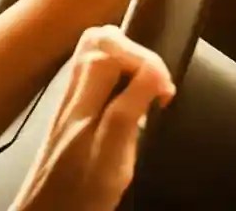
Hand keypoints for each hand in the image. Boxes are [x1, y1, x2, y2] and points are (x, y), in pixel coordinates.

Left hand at [12, 26, 174, 210]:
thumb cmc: (79, 195)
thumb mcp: (113, 160)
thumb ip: (128, 114)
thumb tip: (153, 74)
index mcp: (81, 105)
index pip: (107, 50)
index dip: (145, 61)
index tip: (165, 89)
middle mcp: (72, 94)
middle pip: (98, 40)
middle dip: (135, 50)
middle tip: (157, 83)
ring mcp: (70, 100)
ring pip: (95, 54)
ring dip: (128, 61)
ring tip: (149, 89)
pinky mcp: (73, 111)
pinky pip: (94, 74)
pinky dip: (119, 77)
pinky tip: (132, 102)